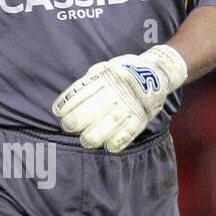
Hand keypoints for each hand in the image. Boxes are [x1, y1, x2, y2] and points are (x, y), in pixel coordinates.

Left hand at [52, 44, 186, 151]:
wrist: (156, 70)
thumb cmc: (122, 72)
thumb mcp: (105, 69)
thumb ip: (90, 83)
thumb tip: (68, 102)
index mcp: (106, 76)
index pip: (84, 90)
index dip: (69, 102)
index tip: (59, 113)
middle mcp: (118, 89)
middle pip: (96, 106)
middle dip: (79, 119)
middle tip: (68, 127)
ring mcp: (131, 103)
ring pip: (112, 121)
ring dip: (97, 133)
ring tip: (85, 141)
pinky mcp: (142, 115)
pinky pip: (131, 129)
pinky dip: (120, 139)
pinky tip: (109, 147)